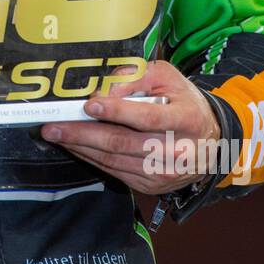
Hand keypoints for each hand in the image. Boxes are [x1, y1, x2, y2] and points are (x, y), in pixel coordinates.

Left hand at [39, 60, 221, 196]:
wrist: (211, 142)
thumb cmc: (184, 103)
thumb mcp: (167, 78)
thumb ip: (136, 78)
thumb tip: (103, 92)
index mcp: (186, 120)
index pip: (148, 118)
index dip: (117, 112)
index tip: (89, 106)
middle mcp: (177, 151)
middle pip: (123, 143)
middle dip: (82, 135)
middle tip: (53, 127)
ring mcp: (163, 173)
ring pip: (113, 160)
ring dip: (80, 147)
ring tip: (56, 135)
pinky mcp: (151, 185)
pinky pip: (114, 171)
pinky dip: (91, 158)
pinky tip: (76, 147)